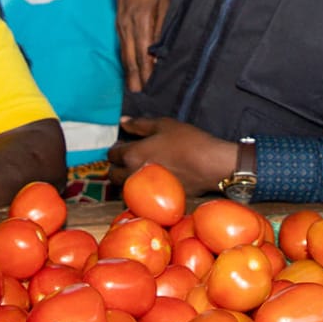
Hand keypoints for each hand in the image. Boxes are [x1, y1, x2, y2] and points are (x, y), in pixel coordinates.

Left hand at [108, 117, 237, 195]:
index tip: (124, 146)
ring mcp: (146, 190)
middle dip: (117, 166)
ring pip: (125, 188)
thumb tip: (122, 122)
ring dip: (127, 179)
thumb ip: (139, 124)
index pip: (112, 154)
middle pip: (113, 175)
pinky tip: (154, 181)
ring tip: (140, 171)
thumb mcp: (164, 125)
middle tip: (129, 159)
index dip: (116, 148)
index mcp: (133, 155)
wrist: (211, 166)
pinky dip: (142, 190)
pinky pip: (141, 196)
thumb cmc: (188, 142)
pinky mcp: (158, 200)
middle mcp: (134, 175)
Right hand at [115, 0, 171, 93]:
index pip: (144, 51)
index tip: (152, 86)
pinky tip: (130, 71)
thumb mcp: (167, 0)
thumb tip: (162, 50)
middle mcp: (127, 24)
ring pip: (124, 53)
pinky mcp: (118, 23)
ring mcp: (120, 24)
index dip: (147, 70)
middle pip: (131, 56)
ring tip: (135, 90)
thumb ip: (164, 25)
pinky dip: (126, 61)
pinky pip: (122, 46)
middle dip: (136, 77)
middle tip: (141, 97)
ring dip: (129, 72)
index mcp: (141, 17)